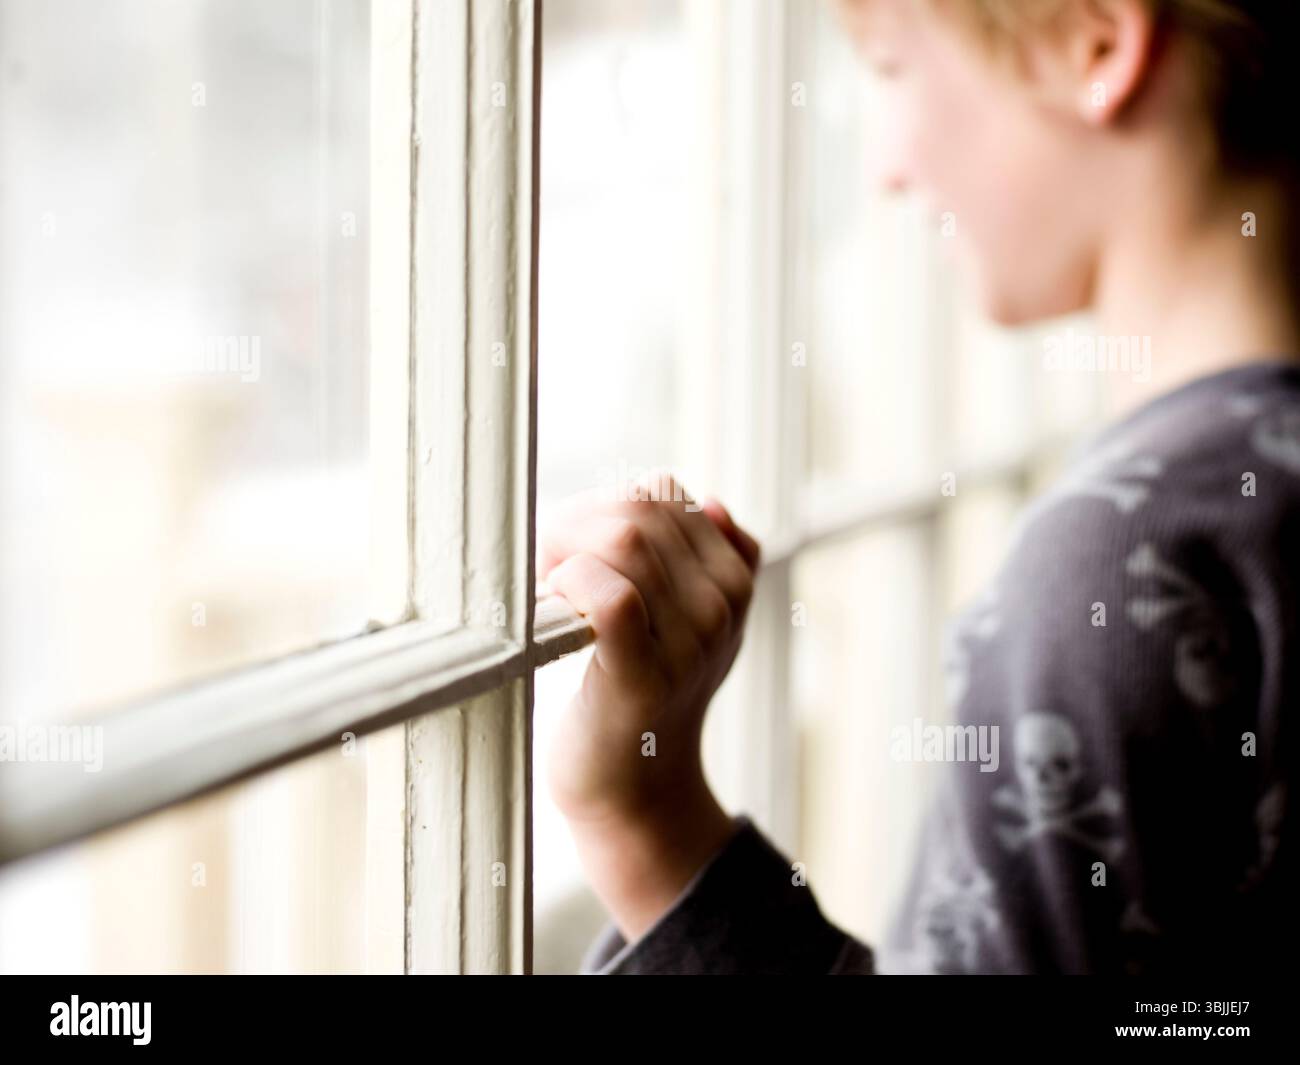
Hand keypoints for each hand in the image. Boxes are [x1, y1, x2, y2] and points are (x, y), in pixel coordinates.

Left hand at [539, 472, 760, 938]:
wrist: (635, 791)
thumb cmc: (647, 695)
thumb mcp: (694, 623)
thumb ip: (708, 562)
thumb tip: (710, 503)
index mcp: (734, 581)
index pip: (663, 492)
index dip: (604, 504)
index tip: (573, 545)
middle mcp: (722, 607)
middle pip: (638, 510)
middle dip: (577, 524)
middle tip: (548, 566)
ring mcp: (689, 642)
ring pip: (624, 542)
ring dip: (564, 553)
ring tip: (550, 590)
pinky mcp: (643, 676)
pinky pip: (611, 595)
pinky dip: (571, 586)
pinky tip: (555, 608)